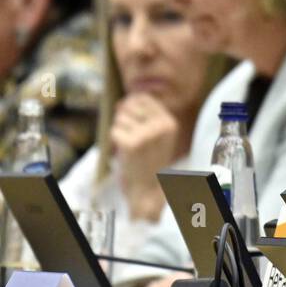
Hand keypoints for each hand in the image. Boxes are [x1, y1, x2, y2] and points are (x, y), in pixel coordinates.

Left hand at [111, 94, 179, 220]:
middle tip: (131, 135)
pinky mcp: (131, 143)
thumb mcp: (157, 135)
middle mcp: (161, 126)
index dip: (131, 104)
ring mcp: (147, 134)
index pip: (144, 98)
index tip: (131, 119)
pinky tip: (124, 152)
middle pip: (130, 106)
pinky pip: (113, 131)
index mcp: (170, 123)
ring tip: (130, 145)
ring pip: (120, 119)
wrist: (148, 188)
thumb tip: (122, 102)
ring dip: (120, 131)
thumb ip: (144, 116)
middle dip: (124, 119)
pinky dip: (114, 141)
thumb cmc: (149, 161)